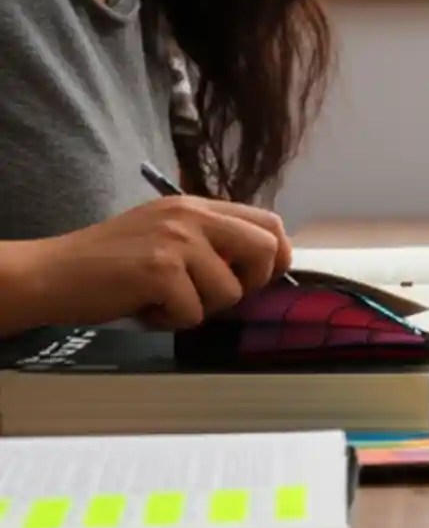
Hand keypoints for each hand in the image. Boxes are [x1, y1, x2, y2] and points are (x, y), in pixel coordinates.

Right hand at [27, 196, 292, 329]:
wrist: (52, 273)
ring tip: (164, 299)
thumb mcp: (167, 236)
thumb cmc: (113, 263)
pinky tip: (146, 308)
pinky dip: (171, 321)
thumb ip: (211, 243)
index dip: (277, 256)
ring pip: (230, 291)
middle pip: (265, 250)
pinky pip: (194, 313)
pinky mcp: (160, 270)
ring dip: (200, 308)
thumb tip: (264, 268)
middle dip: (250, 284)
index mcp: (198, 206)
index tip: (261, 279)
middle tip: (213, 295)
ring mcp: (176, 241)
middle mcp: (192, 216)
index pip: (268, 222)